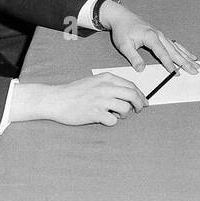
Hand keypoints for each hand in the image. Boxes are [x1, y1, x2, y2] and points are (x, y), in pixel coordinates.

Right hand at [12, 75, 146, 126]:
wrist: (56, 99)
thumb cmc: (75, 92)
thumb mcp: (94, 82)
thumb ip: (110, 86)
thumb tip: (129, 94)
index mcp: (106, 78)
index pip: (131, 85)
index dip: (140, 95)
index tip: (143, 101)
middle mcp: (105, 87)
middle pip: (132, 95)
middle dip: (139, 104)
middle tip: (138, 110)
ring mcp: (100, 100)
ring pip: (125, 108)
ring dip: (124, 114)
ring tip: (115, 115)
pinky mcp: (95, 113)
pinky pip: (113, 120)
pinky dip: (111, 122)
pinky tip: (104, 119)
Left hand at [101, 2, 199, 73]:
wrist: (121, 16)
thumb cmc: (122, 30)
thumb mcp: (124, 45)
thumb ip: (134, 57)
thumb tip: (141, 69)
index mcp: (151, 37)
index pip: (162, 53)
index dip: (169, 64)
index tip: (176, 73)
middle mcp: (159, 35)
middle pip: (174, 51)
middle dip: (185, 62)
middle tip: (194, 70)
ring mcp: (161, 35)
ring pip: (177, 48)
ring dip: (187, 57)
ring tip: (196, 64)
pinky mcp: (160, 35)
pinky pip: (175, 44)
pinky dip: (183, 50)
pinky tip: (190, 55)